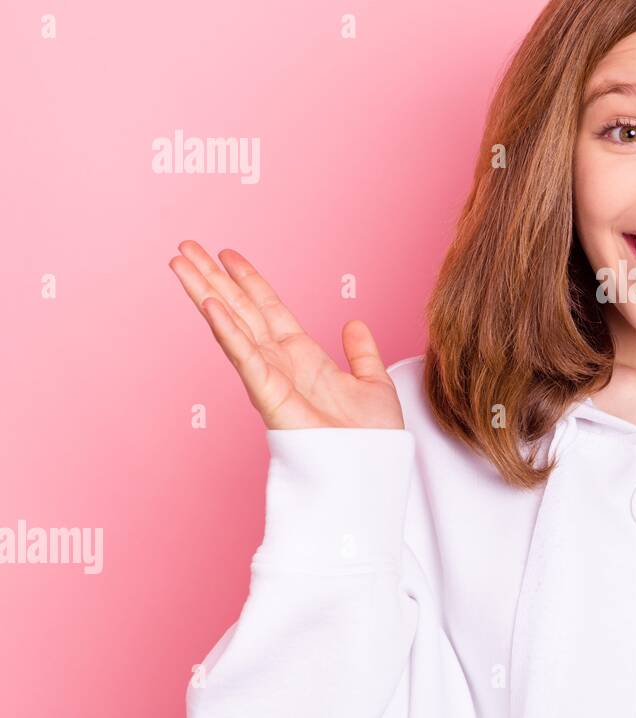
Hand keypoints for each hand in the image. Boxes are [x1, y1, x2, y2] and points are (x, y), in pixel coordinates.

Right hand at [168, 241, 403, 429]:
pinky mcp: (268, 396)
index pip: (268, 309)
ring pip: (232, 326)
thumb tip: (354, 323)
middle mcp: (280, 363)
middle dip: (213, 278)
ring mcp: (270, 378)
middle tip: (185, 247)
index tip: (227, 255)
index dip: (248, 281)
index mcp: (303, 357)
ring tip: (180, 262)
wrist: (373, 470)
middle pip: (240, 310)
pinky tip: (210, 304)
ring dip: (206, 292)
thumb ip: (361, 352)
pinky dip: (227, 330)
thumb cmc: (372, 438)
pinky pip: (244, 357)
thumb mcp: (372, 382)